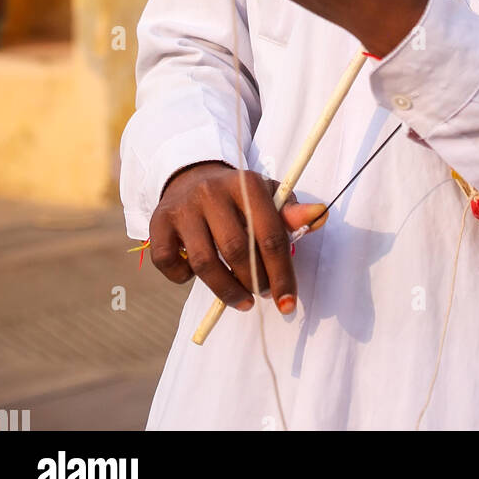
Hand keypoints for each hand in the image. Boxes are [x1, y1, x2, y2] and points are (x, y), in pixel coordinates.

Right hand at [149, 161, 327, 313]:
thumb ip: (291, 213)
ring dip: (226, 291)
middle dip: (254, 282)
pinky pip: (168, 262)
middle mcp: (212, 192)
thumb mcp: (267, 197)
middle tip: (263, 295)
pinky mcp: (158, 222)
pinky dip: (183, 277)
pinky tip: (196, 276)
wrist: (193, 176)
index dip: (281, 273)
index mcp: (246, 184)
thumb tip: (321, 215)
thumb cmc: (238, 196)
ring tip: (241, 300)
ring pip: (205, 262)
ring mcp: (183, 207)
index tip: (288, 302)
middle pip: (236, 250)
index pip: (269, 234)